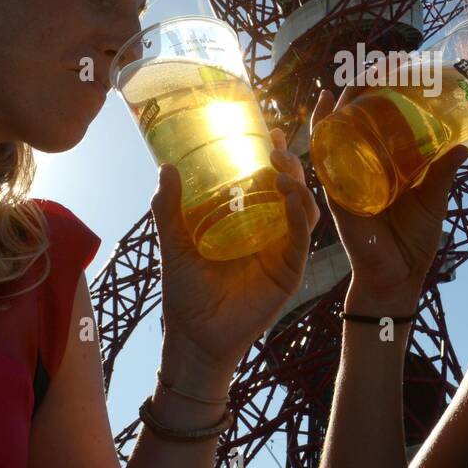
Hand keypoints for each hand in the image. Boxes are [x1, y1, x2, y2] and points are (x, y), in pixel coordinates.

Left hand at [149, 126, 321, 373]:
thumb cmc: (185, 292)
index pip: (267, 183)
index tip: (270, 131)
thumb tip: (165, 167)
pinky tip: (289, 197)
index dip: (273, 157)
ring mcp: (281, 251)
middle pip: (290, 190)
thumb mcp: (174, 242)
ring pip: (302, 209)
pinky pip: (300, 238)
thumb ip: (169, 208)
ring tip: (281, 170)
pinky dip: (297, 214)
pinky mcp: (288, 271)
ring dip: (297, 185)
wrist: (193, 336)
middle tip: (276, 146)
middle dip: (289, 165)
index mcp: (247, 222)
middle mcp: (269, 233)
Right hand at [309, 86, 467, 305]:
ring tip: (355, 75)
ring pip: (337, 128)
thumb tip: (464, 145)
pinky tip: (322, 106)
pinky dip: (320, 130)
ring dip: (343, 99)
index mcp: (386, 162)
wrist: (397, 277)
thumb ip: (442, 173)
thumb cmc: (413, 240)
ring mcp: (347, 176)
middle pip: (356, 115)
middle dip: (365, 85)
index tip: (400, 65)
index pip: (380, 119)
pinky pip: (323, 157)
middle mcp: (362, 164)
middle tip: (383, 62)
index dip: (385, 91)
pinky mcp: (337, 192)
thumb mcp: (432, 200)